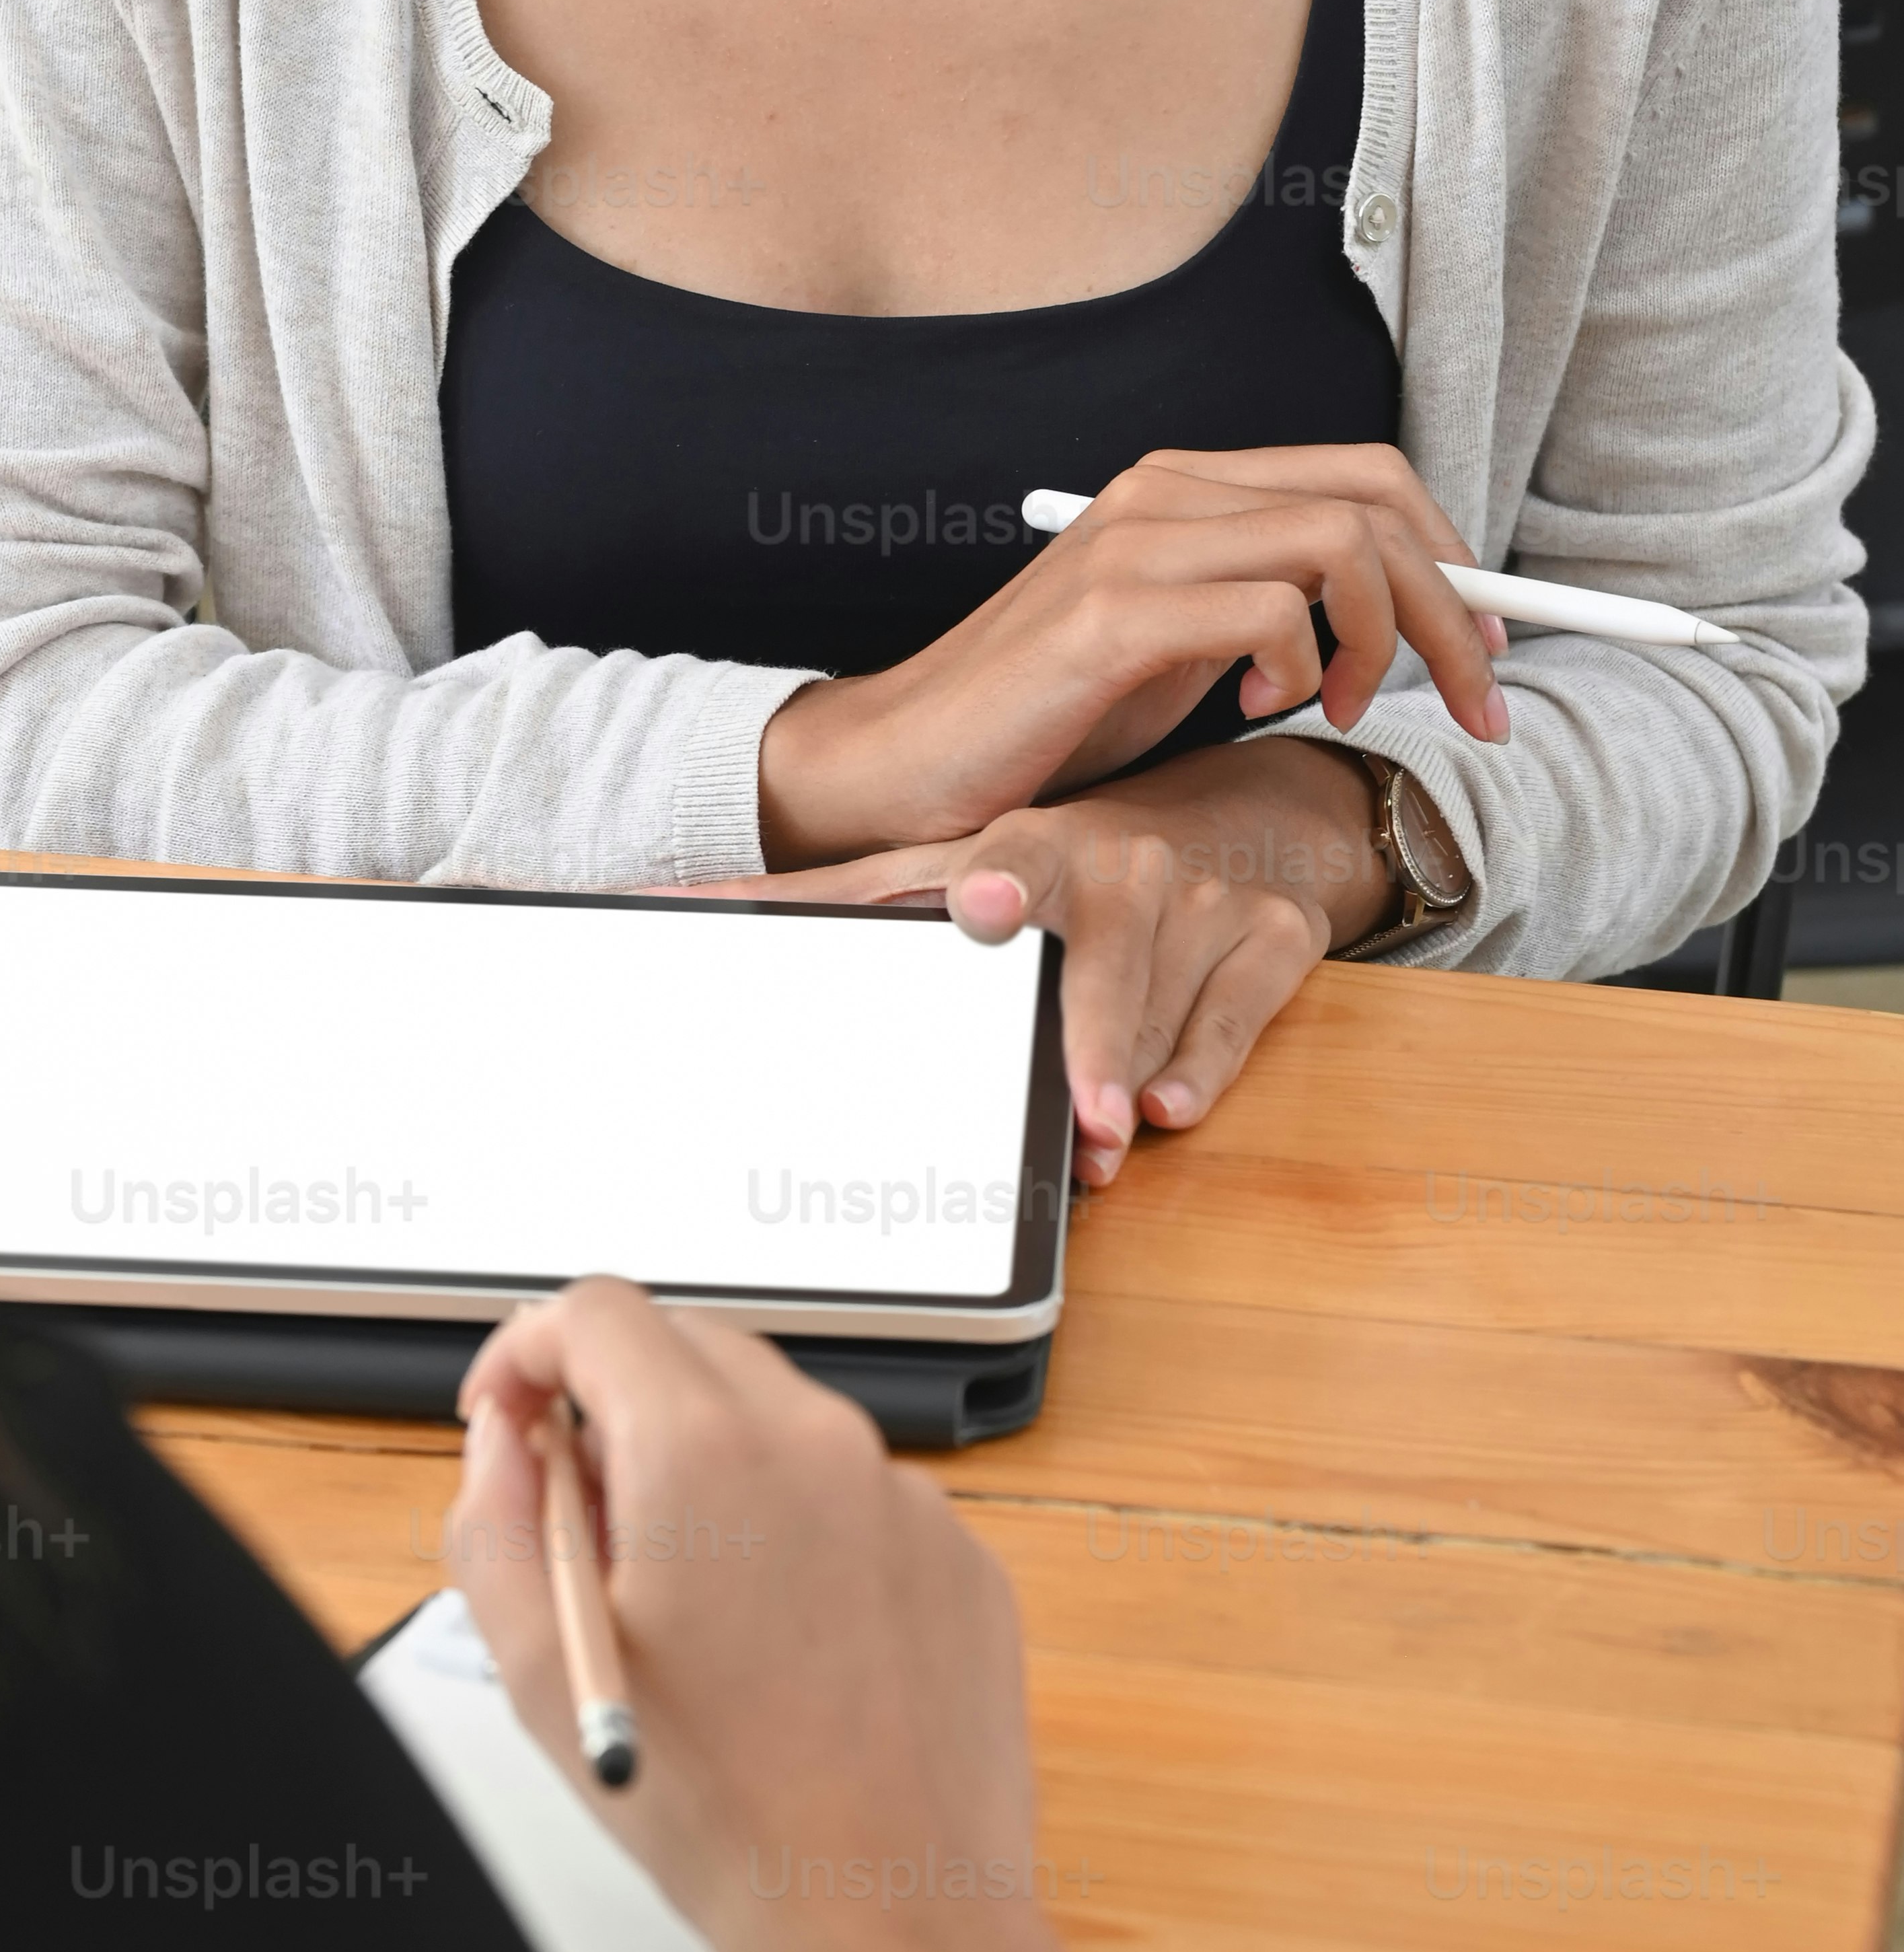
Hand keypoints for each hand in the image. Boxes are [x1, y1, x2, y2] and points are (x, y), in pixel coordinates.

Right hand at [443, 1278, 1271, 1951]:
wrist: (882, 1915)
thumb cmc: (719, 1809)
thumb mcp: (537, 1663)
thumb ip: (493, 1519)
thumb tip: (503, 1440)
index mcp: (702, 1448)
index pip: (596, 1311)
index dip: (529, 1350)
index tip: (510, 1412)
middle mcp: (815, 1442)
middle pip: (690, 1347)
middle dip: (619, 1401)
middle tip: (584, 1513)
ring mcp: (904, 1496)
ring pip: (780, 1423)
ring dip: (715, 1469)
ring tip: (689, 1604)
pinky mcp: (961, 1557)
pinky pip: (860, 1498)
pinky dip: (805, 1532)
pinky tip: (783, 1644)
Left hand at [737, 735, 1398, 1184]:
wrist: (1240, 818)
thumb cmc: (1062, 867)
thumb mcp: (949, 867)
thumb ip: (832, 900)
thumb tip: (678, 909)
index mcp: (1029, 847)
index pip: (1007, 859)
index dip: (999, 879)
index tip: (985, 902)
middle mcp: (1119, 863)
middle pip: (1100, 957)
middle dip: (1088, 1038)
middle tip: (1080, 1120)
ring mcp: (1200, 900)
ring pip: (1161, 1007)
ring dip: (1128, 1076)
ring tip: (1103, 1133)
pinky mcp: (1273, 937)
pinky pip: (1239, 1016)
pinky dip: (1206, 1065)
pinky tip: (1172, 1103)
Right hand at [757, 440, 1507, 868]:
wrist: (908, 760)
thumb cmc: (1048, 717)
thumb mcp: (1186, 649)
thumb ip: (1274, 611)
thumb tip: (1398, 618)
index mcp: (1185, 488)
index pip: (1366, 476)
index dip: (1452, 559)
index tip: (1487, 651)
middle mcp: (1163, 490)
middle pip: (1375, 501)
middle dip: (1455, 607)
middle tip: (1477, 700)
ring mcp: (1134, 543)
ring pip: (1338, 542)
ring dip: (1388, 641)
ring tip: (1347, 710)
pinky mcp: (1109, 614)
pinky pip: (1267, 611)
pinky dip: (1298, 669)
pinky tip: (1261, 712)